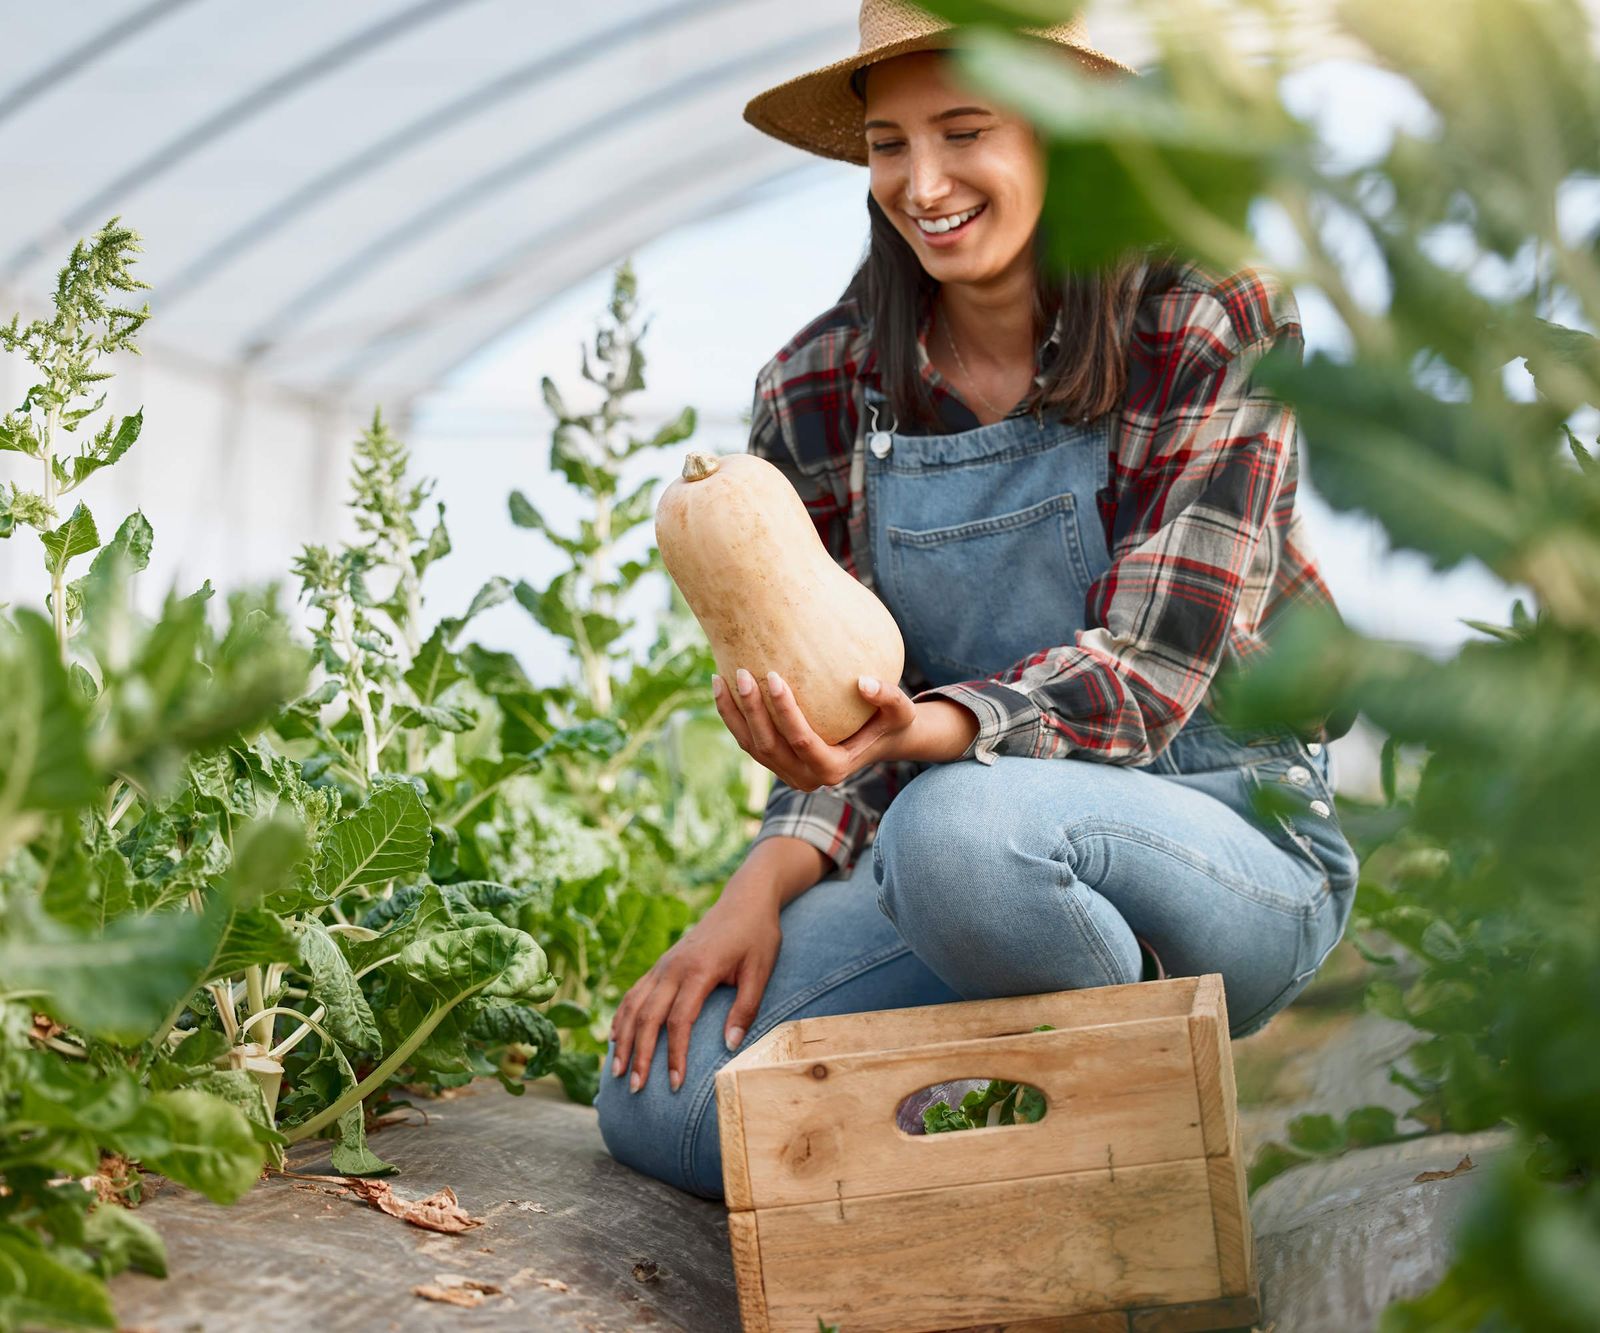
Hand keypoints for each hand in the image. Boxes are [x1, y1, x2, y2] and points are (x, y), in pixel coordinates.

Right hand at [608, 887, 780, 1094]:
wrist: (744, 899)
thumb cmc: (757, 935)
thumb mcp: (760, 970)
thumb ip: (746, 1008)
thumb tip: (730, 1046)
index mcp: (698, 970)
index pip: (679, 1021)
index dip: (674, 1055)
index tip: (674, 1085)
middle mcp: (673, 968)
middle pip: (648, 1017)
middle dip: (640, 1055)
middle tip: (635, 1089)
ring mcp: (663, 964)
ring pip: (634, 1005)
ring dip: (624, 1039)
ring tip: (616, 1072)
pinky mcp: (661, 964)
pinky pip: (634, 992)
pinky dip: (622, 1016)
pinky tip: (616, 1038)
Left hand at [714, 668, 916, 790]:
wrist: (879, 740)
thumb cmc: (891, 721)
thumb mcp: (901, 711)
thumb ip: (889, 697)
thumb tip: (864, 682)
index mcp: (833, 770)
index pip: (801, 740)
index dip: (784, 711)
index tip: (774, 675)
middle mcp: (806, 778)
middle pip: (768, 746)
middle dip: (751, 710)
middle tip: (742, 672)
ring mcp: (788, 773)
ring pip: (751, 746)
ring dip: (732, 714)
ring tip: (719, 678)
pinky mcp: (777, 763)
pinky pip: (748, 742)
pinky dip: (732, 717)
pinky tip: (723, 686)